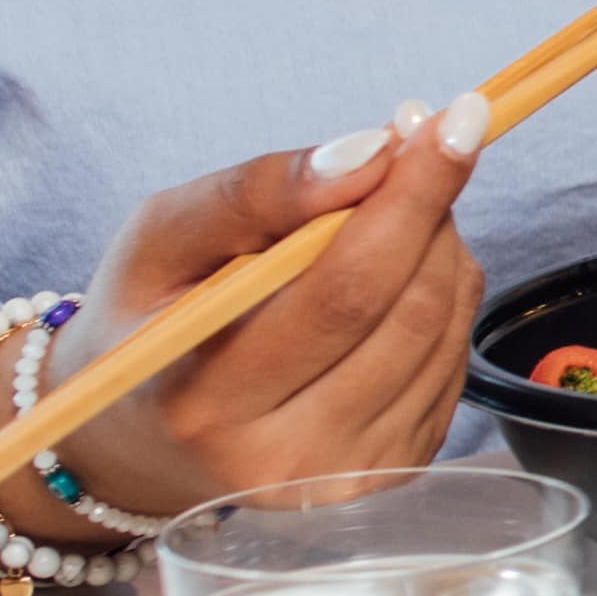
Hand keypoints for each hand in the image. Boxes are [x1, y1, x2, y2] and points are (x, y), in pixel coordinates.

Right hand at [49, 94, 493, 514]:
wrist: (141, 435)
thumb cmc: (149, 319)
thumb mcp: (161, 239)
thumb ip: (256, 193)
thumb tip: (371, 152)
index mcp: (208, 403)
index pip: (344, 291)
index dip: (411, 197)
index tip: (455, 119)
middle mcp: (286, 459)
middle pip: (410, 308)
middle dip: (432, 205)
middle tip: (426, 139)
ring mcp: (349, 476)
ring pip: (445, 325)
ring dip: (439, 243)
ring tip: (385, 213)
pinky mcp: (395, 472)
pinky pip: (455, 356)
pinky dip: (441, 292)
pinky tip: (391, 275)